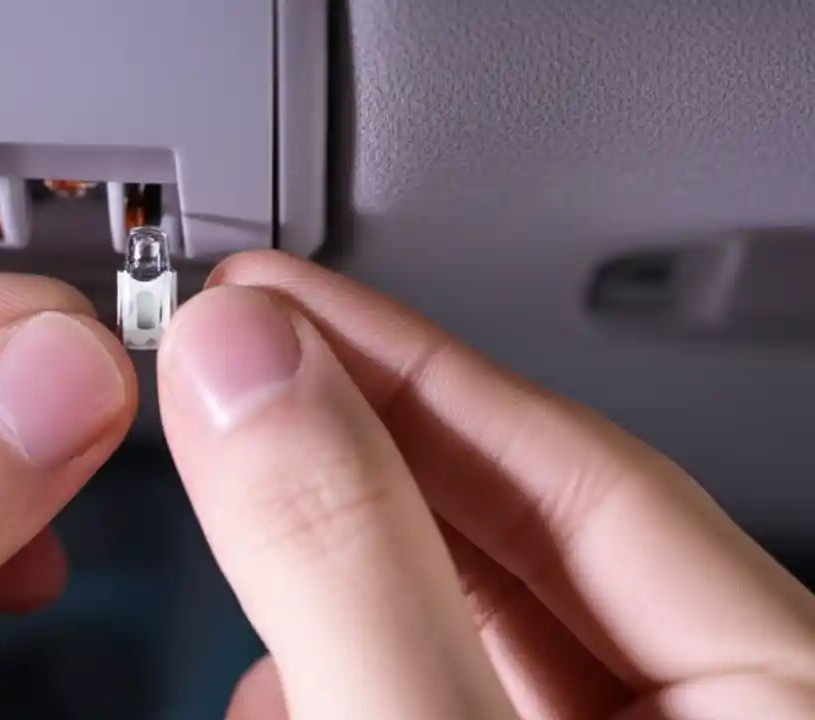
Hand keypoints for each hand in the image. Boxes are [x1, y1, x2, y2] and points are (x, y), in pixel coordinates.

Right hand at [158, 251, 814, 718]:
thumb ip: (354, 570)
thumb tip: (247, 373)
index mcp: (784, 702)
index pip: (586, 470)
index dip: (409, 364)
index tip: (273, 299)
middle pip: (519, 536)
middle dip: (353, 455)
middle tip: (228, 372)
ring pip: (467, 619)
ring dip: (333, 572)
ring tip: (235, 527)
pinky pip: (443, 692)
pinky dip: (344, 667)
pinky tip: (278, 681)